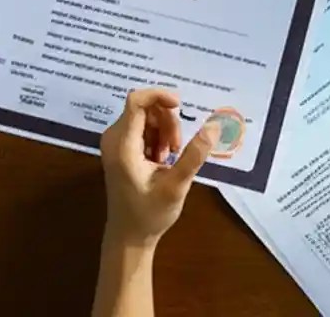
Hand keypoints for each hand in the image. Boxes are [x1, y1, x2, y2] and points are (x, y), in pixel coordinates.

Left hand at [99, 89, 219, 248]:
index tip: (180, 106)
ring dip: (165, 131)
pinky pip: (144, 127)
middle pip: (146, 108)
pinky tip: (162, 160)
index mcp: (123, 146)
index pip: (136, 101)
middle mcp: (114, 138)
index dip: (160, 95)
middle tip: (177, 150)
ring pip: (147, 116)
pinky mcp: (121, 146)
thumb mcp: (176, 185)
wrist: (129, 235)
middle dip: (168, 122)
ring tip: (169, 158)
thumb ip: (194, 154)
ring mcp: (116, 141)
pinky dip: (158, 137)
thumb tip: (215, 125)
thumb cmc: (149, 214)